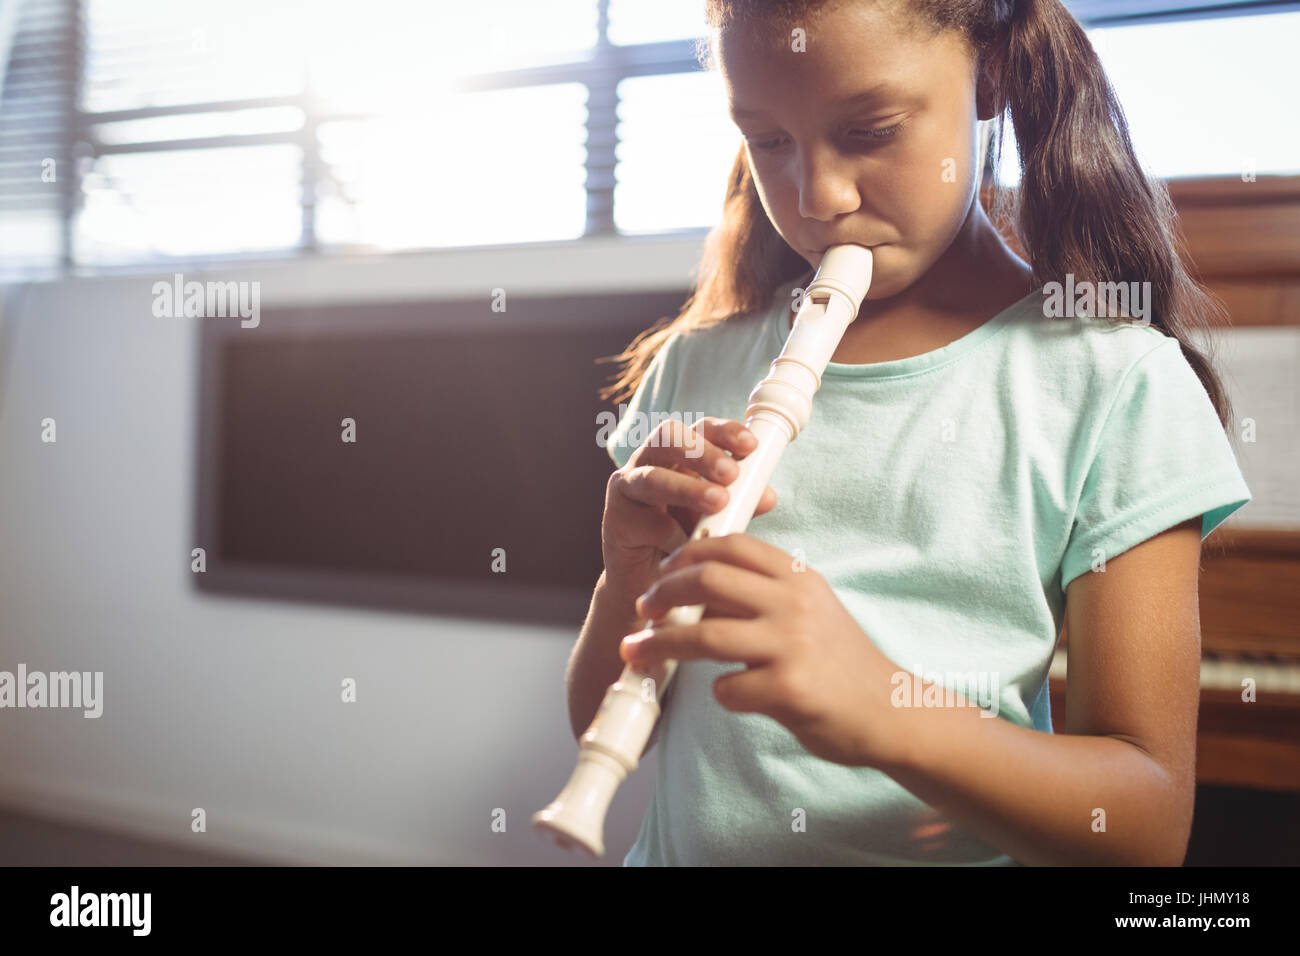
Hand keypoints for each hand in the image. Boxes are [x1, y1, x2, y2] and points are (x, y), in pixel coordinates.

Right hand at [601, 416, 776, 605]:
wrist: (649, 585)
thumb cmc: (684, 540)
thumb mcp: (717, 517)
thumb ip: (741, 503)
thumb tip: (768, 495)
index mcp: (677, 454)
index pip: (699, 428)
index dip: (724, 431)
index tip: (751, 446)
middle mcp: (648, 462)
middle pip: (667, 436)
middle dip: (701, 452)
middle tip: (731, 474)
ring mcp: (628, 489)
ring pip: (652, 477)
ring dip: (687, 488)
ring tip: (718, 503)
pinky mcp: (617, 521)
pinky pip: (646, 522)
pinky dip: (672, 534)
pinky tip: (688, 546)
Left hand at [619, 532, 906, 769]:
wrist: (891, 712)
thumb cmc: (841, 662)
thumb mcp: (811, 609)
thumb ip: (765, 593)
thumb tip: (697, 588)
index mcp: (799, 578)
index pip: (731, 546)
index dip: (687, 554)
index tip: (662, 571)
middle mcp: (794, 604)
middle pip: (707, 581)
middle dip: (662, 593)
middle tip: (643, 609)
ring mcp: (791, 646)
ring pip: (704, 635)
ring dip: (662, 645)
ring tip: (637, 652)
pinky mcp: (789, 690)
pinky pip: (727, 688)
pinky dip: (720, 693)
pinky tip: (733, 695)